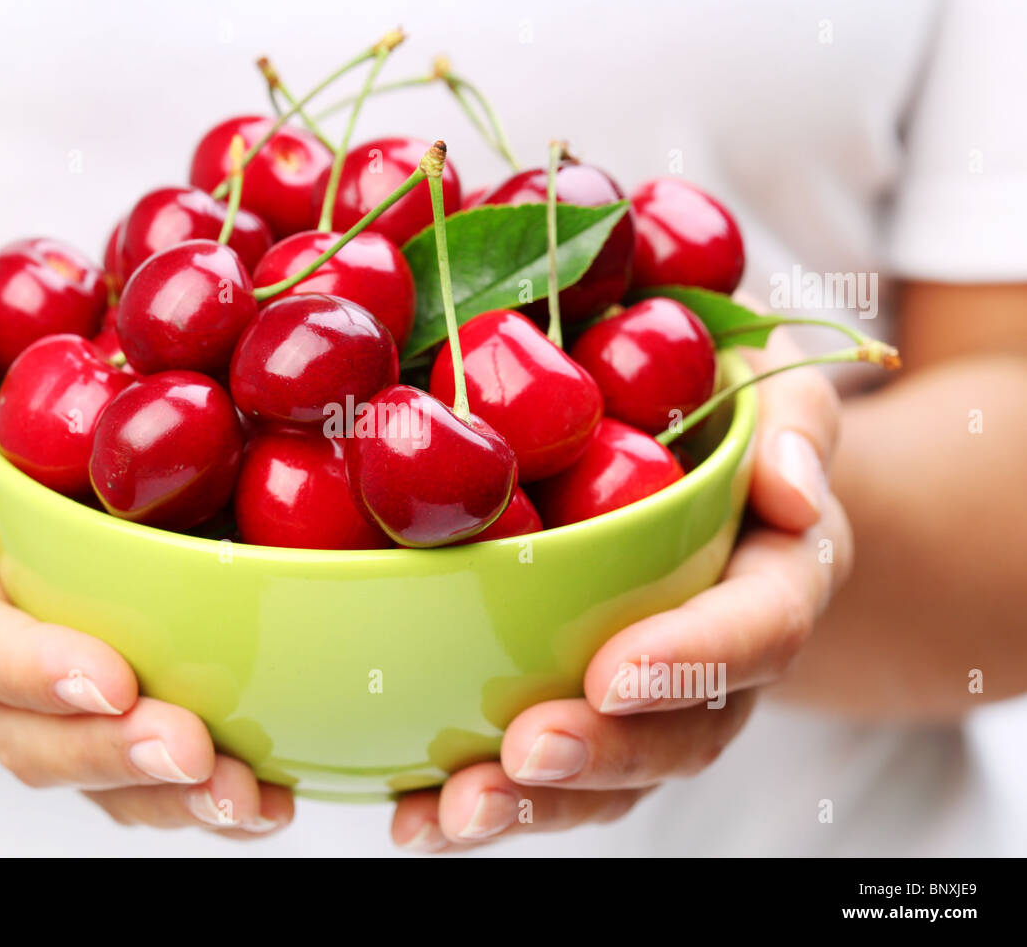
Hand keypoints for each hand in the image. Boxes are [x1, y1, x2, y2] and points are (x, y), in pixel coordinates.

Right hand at [0, 359, 292, 836]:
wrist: (2, 472)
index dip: (37, 673)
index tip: (112, 680)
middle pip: (34, 741)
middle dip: (114, 754)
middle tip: (188, 748)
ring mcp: (55, 708)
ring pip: (98, 777)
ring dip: (168, 797)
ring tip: (240, 794)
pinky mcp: (114, 718)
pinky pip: (150, 779)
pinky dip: (207, 798)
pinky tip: (271, 797)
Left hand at [390, 331, 851, 850]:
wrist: (703, 472)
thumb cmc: (726, 416)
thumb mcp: (773, 391)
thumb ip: (794, 425)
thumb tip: (791, 493)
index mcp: (780, 578)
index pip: (760, 629)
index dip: (693, 659)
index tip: (610, 674)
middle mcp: (728, 664)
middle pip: (684, 734)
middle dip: (604, 755)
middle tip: (524, 753)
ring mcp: (661, 705)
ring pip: (614, 776)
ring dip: (535, 805)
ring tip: (452, 813)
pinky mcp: (594, 715)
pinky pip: (550, 773)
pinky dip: (486, 797)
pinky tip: (411, 812)